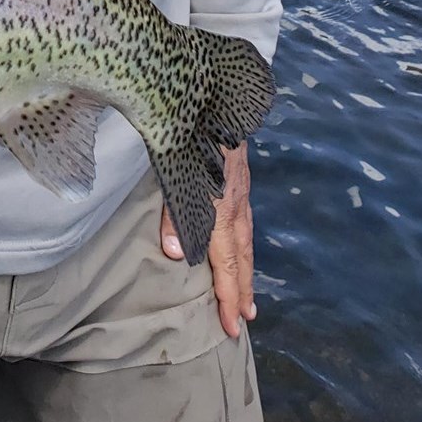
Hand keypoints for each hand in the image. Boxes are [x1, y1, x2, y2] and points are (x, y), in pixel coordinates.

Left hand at [160, 142, 254, 337]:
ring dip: (246, 271)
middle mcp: (235, 205)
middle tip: (245, 319)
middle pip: (240, 257)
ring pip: (246, 240)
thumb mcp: (173, 170)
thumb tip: (174, 254)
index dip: (226, 295)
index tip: (230, 324)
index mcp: (219, 208)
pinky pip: (246, 222)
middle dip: (241, 289)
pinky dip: (245, 244)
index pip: (224, 262)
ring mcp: (241, 192)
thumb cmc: (189, 132)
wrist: (219, 97)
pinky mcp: (240, 179)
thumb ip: (173, 213)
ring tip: (247, 296)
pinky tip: (242, 248)